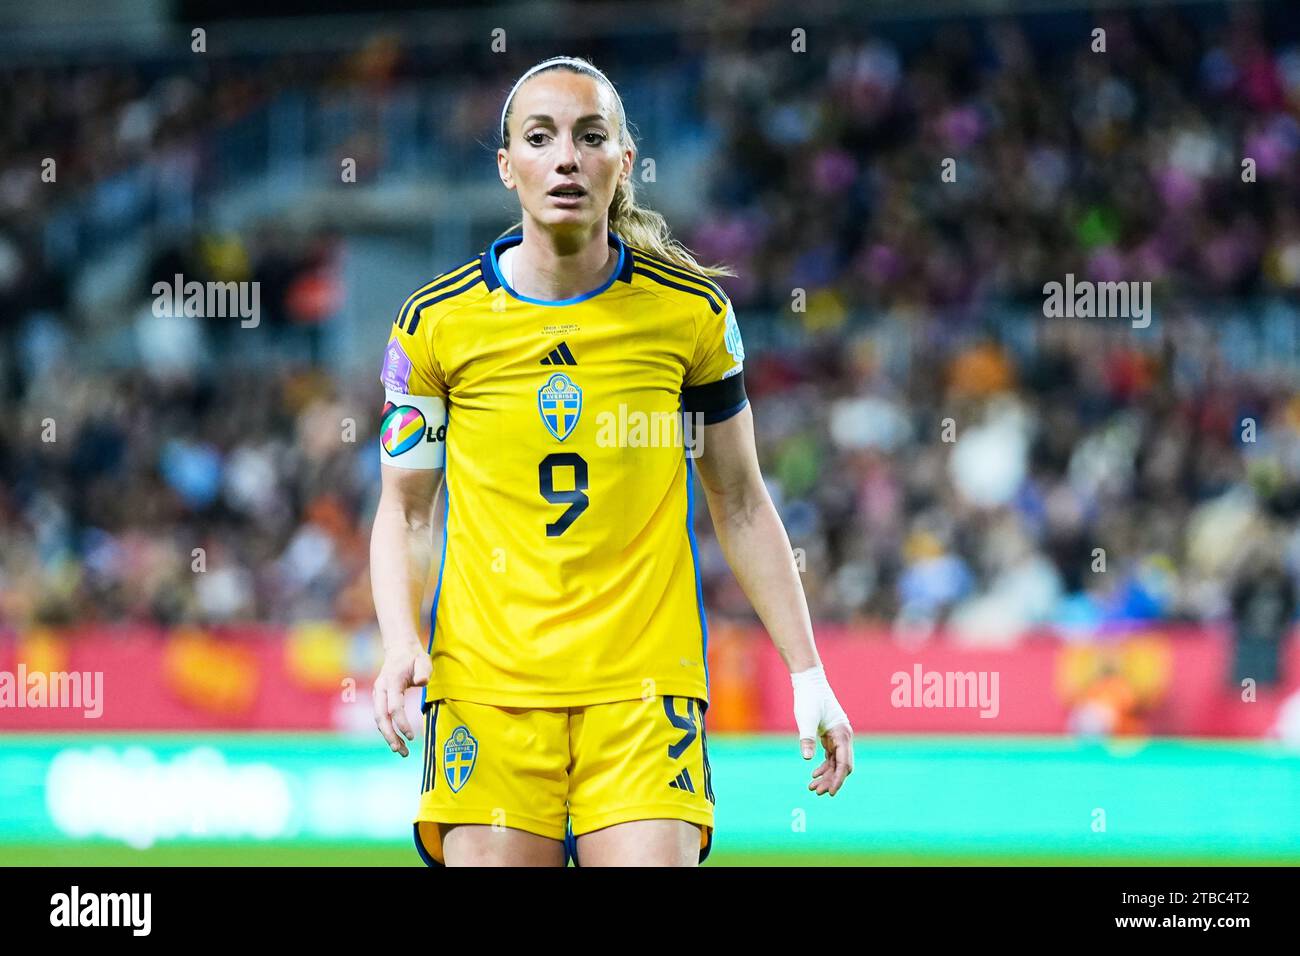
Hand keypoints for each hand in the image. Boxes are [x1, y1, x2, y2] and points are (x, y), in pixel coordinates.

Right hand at [372, 641, 432, 756]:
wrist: (399, 649)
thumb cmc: (414, 657)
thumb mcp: (423, 660)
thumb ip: (423, 670)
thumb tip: (422, 682)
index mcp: (391, 681)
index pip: (394, 706)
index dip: (401, 722)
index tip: (411, 736)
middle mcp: (381, 689)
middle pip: (380, 717)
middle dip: (389, 735)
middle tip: (400, 751)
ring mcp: (378, 694)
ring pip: (379, 719)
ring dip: (388, 736)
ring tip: (402, 752)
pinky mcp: (380, 699)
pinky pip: (382, 717)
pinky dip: (388, 730)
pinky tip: (398, 741)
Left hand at [791, 665, 853, 795]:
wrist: (809, 682)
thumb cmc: (808, 699)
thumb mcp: (806, 720)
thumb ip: (807, 739)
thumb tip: (808, 759)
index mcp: (842, 734)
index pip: (844, 764)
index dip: (837, 780)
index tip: (829, 793)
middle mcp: (844, 736)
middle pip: (842, 766)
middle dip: (831, 780)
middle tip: (815, 792)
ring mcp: (838, 736)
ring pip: (836, 762)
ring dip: (827, 775)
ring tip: (812, 787)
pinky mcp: (831, 735)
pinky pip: (831, 756)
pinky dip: (824, 766)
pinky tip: (814, 774)